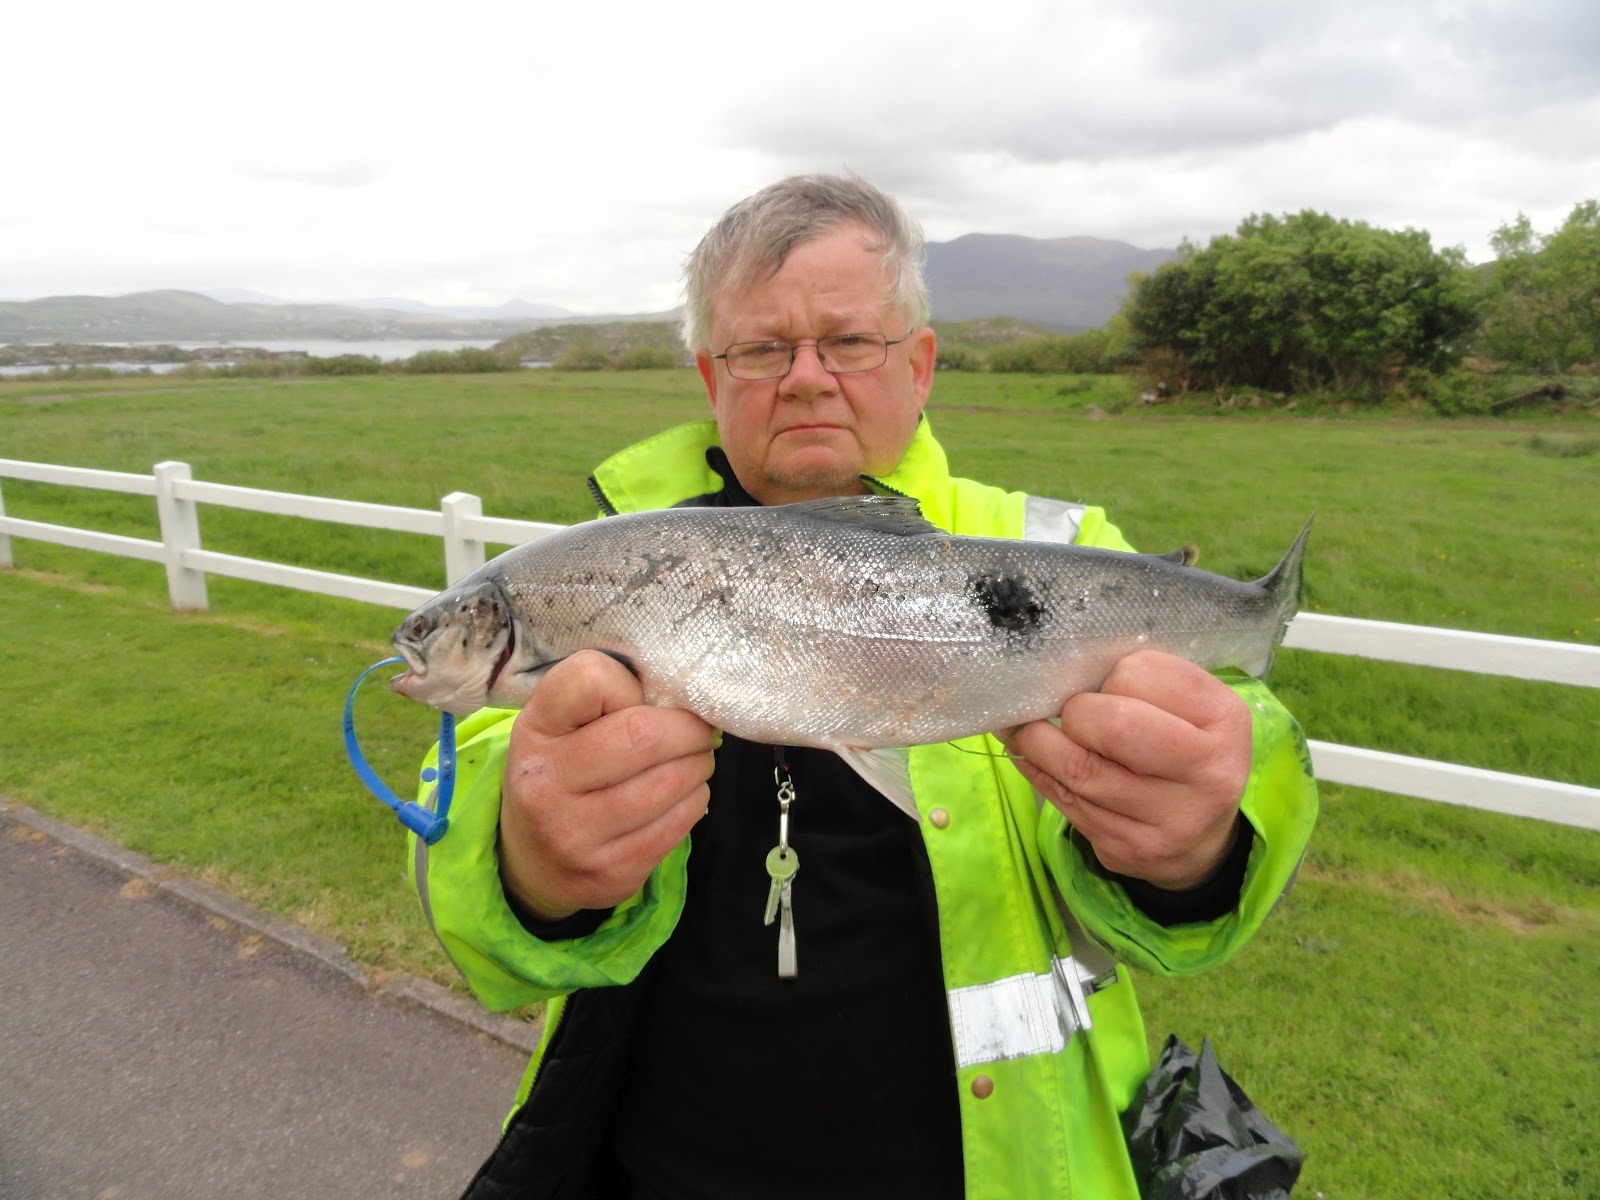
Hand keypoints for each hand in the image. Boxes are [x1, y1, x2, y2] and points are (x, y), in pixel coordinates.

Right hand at [498, 650, 718, 920]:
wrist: (531, 861)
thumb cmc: (560, 770)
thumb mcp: (558, 723)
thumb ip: (606, 695)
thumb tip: (679, 692)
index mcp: (535, 731)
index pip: (591, 679)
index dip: (629, 682)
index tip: (641, 697)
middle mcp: (547, 783)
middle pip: (645, 734)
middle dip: (689, 729)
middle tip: (699, 730)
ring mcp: (577, 834)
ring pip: (671, 781)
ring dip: (699, 765)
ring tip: (695, 760)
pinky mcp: (612, 871)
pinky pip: (678, 823)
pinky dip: (694, 800)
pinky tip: (683, 795)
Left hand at [1004, 650, 1250, 890]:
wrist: (1202, 837)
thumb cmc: (1185, 749)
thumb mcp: (1188, 705)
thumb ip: (1140, 682)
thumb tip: (1059, 674)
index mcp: (1225, 719)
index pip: (1140, 674)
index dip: (1110, 676)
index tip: (1109, 686)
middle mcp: (1208, 773)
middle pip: (1111, 726)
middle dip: (1074, 712)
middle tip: (1069, 712)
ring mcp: (1170, 820)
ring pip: (1078, 770)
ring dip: (1039, 743)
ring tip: (1029, 730)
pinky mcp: (1130, 850)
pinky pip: (1067, 803)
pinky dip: (1039, 773)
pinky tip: (1034, 758)